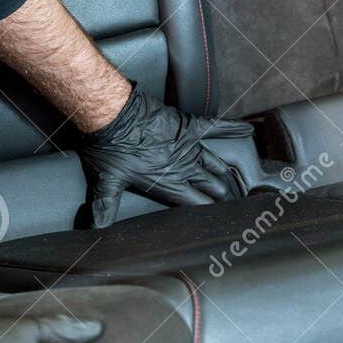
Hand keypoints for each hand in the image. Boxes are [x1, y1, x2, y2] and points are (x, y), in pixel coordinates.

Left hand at [80, 86, 252, 226]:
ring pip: (216, 164)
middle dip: (222, 196)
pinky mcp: (188, 125)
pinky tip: (246, 132)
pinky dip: (231, 129)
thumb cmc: (109, 147)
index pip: (196, 203)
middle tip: (231, 203)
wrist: (113, 113)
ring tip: (235, 183)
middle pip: (212, 186)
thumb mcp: (106, 180)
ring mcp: (188, 145)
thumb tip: (95, 229)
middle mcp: (183, 167)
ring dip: (225, 174)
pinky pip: (216, 127)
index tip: (219, 219)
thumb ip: (104, 205)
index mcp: (167, 183)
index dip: (208, 212)